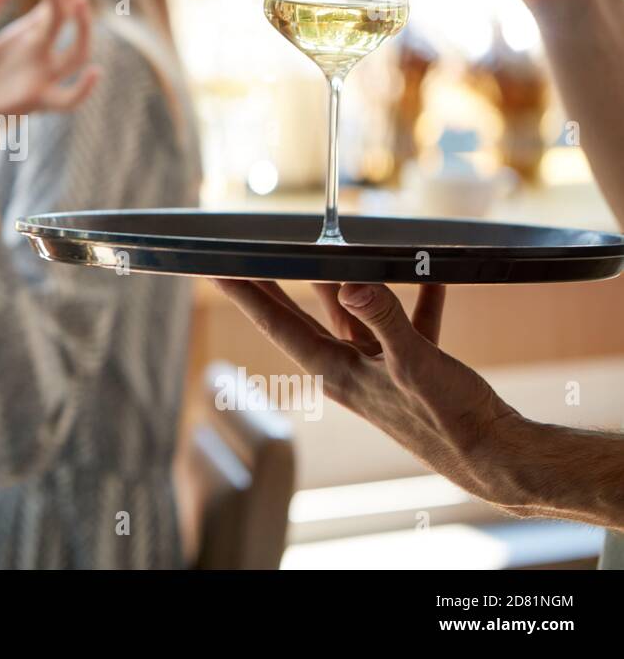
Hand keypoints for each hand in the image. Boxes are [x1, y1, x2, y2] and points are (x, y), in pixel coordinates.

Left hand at [0, 0, 100, 125]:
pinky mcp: (33, 101)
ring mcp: (38, 78)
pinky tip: (94, 72)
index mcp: (23, 38)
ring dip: (83, 29)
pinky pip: (67, 101)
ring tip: (77, 0)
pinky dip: (83, 91)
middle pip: (64, 20)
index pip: (52, 6)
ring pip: (76, 54)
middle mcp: (37, 56)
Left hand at [212, 279, 528, 509]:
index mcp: (337, 372)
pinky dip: (415, 300)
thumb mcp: (415, 364)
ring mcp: (380, 370)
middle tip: (245, 260)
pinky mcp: (413, 370)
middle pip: (300, 319)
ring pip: (350, 317)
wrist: (496, 459)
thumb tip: (349, 284)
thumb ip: (384, 319)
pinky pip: (407, 324)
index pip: (279, 325)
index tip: (218, 271)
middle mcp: (350, 370)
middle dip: (272, 288)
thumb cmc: (450, 422)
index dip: (248, 296)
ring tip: (322, 255)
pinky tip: (431, 276)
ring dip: (340, 286)